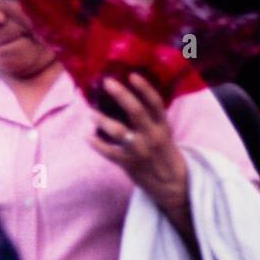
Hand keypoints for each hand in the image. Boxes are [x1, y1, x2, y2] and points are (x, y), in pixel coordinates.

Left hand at [88, 74, 190, 229]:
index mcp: (162, 126)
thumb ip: (149, 117)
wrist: (172, 184)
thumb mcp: (163, 132)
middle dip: (121, 95)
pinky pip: (109, 152)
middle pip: (136, 111)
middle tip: (106, 83)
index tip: (131, 75)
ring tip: (91, 112)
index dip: (144, 88)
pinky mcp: (129, 164)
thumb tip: (123, 97)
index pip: (155, 103)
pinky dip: (96, 144)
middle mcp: (152, 136)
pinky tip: (87, 136)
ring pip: (120, 132)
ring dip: (102, 120)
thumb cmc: (164, 152)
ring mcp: (140, 150)